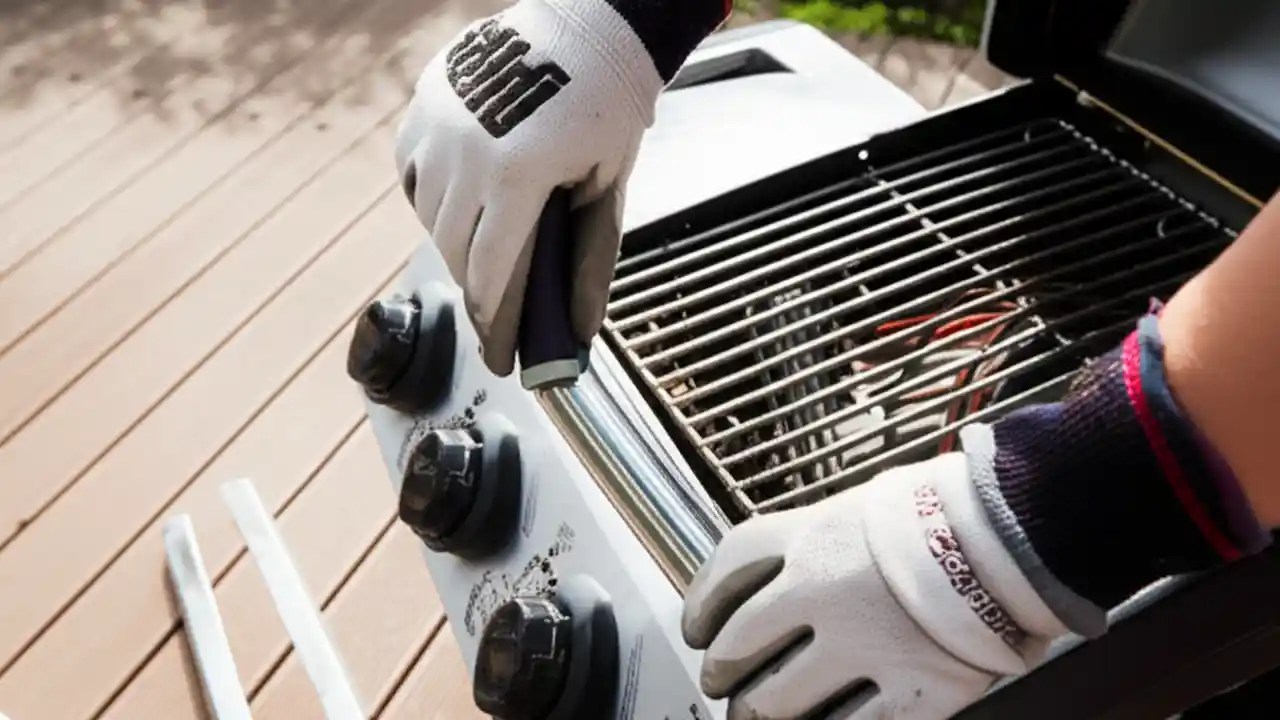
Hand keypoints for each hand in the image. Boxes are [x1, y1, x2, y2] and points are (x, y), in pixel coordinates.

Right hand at [395, 0, 662, 374]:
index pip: (492, 275)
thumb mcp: (606, 187)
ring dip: (455, 243)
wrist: (586, 28)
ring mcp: (437, 126)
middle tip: (498, 309)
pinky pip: (413, 174)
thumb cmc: (607, 107)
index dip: (494, 325)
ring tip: (486, 250)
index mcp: (517, 176)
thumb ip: (589, 261)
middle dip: (478, 289)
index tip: (500, 359)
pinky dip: (432, 199)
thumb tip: (581, 331)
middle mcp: (466, 153)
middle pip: (455, 252)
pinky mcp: (423, 106)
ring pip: (429, 216)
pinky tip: (460, 202)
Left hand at [682, 453, 1071, 719]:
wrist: (1019, 534)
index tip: (695, 628)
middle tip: (721, 682)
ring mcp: (864, 646)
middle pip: (738, 645)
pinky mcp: (912, 690)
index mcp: (809, 539)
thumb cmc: (942, 517)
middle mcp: (821, 592)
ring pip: (777, 700)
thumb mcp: (860, 509)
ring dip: (757, 713)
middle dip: (721, 671)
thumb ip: (812, 543)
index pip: (726, 570)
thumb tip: (778, 575)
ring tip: (757, 714)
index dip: (699, 604)